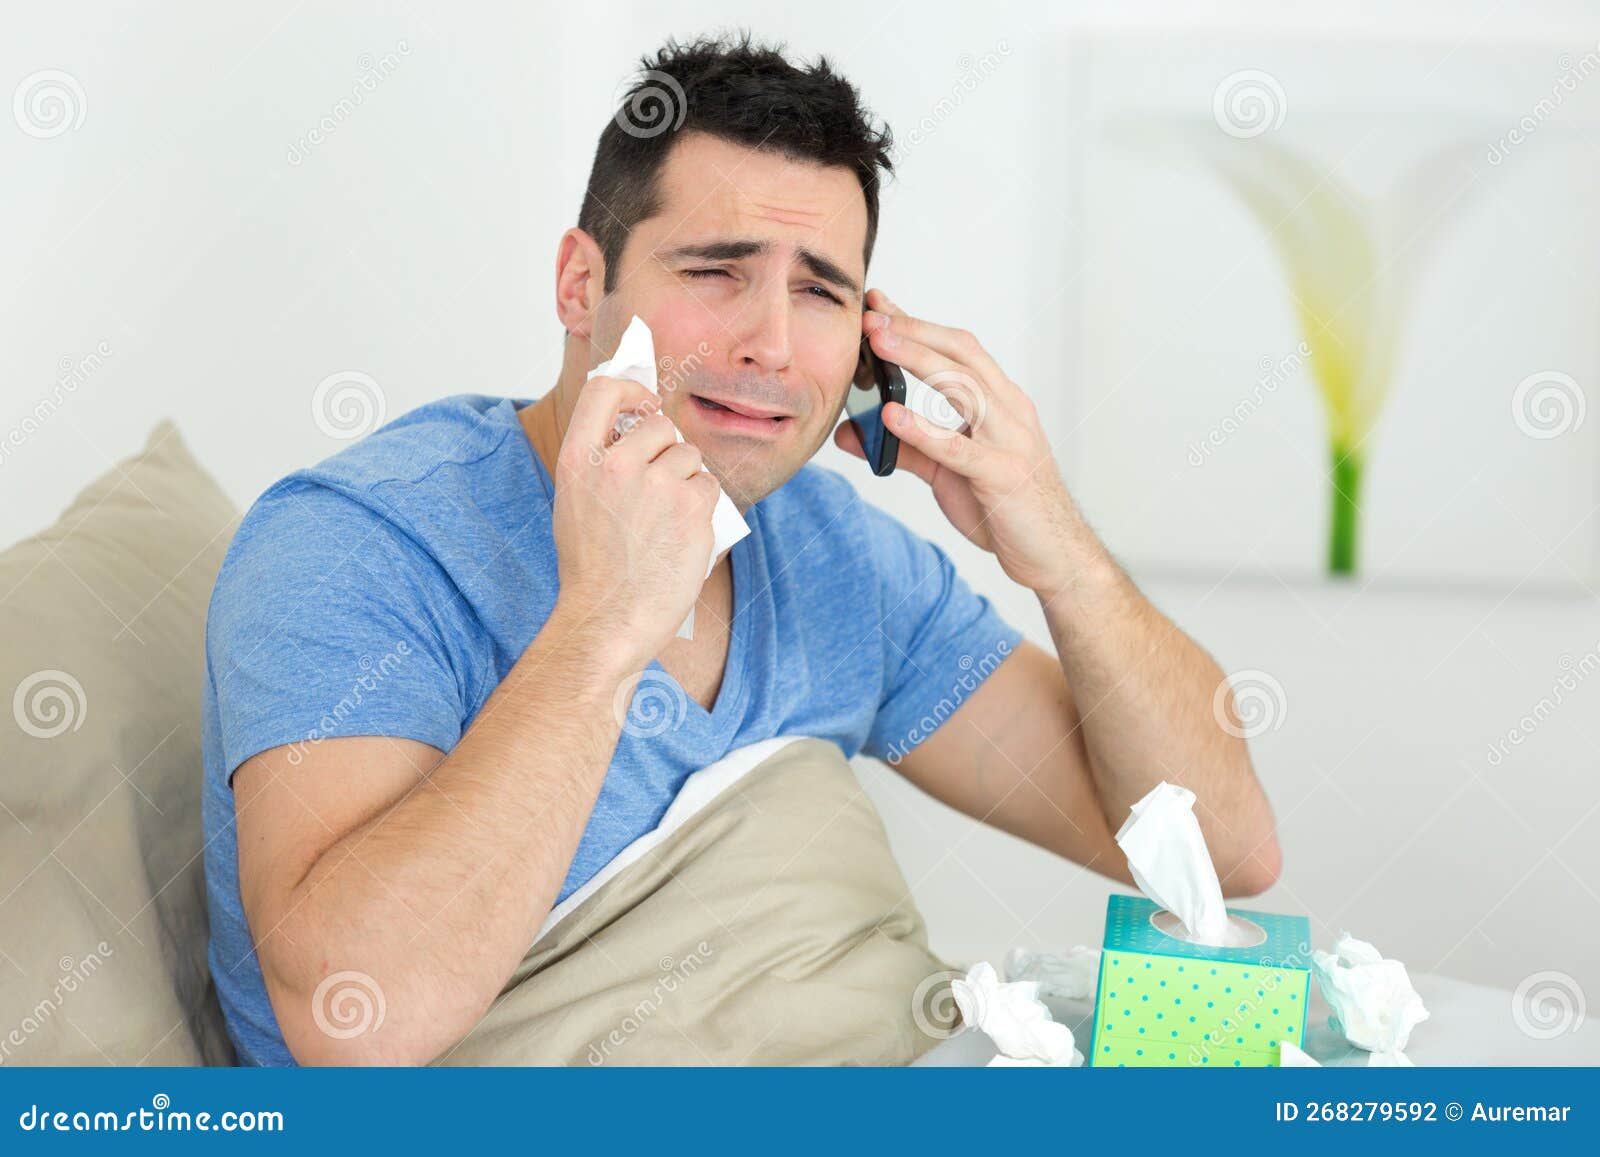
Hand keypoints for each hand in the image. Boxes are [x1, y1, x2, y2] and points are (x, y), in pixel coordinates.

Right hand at [550, 376, 720, 663]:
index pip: (604, 390)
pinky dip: (702, 507)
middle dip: (668, 449)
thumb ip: (601, 463)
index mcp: (578, 461)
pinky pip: (708, 486)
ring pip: (689, 456)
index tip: (643, 404)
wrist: (608, 619)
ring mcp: (655, 485)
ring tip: (666, 520)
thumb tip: (636, 430)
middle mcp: (615, 466)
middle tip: (661, 487)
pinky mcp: (690, 507)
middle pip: (661, 425)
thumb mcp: (576, 504)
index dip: (631, 390)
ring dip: (687, 480)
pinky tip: (681, 534)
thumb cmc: (593, 570)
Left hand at [834, 289, 1081, 598]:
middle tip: (871, 315)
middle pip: (960, 353)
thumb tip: (848, 432)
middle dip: (914, 330)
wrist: (1053, 554)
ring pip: (964, 386)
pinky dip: (924, 428)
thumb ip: (904, 448)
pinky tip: (892, 415)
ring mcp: (1009, 440)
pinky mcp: (1003, 475)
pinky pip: (959, 447)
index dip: (917, 323)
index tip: (879, 305)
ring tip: (879, 344)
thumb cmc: (1005, 507)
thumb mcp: (947, 472)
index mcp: (1000, 402)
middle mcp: (1009, 410)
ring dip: (919, 359)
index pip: (957, 349)